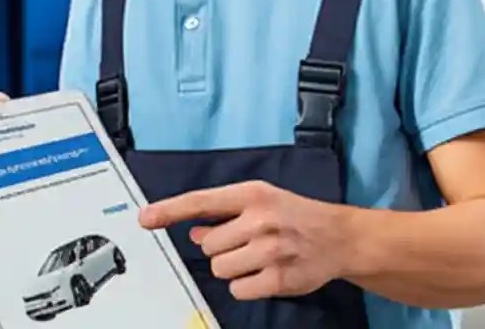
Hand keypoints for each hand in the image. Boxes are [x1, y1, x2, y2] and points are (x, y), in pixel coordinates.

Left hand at [139, 181, 350, 300]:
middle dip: (221, 248)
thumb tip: (193, 232)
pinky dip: (246, 286)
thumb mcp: (261, 201)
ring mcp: (270, 250)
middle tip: (248, 242)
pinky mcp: (279, 278)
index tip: (145, 218)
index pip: (201, 201)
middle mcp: (260, 219)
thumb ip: (224, 214)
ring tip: (258, 257)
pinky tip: (265, 273)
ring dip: (233, 268)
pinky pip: (238, 289)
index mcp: (252, 194)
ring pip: (220, 269)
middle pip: (208, 246)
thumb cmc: (294, 215)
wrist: (338, 236)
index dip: (170, 210)